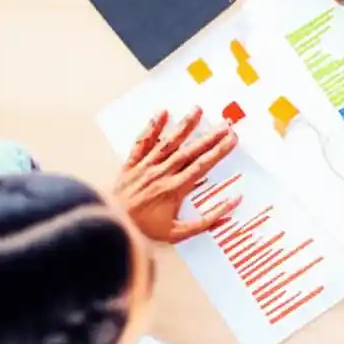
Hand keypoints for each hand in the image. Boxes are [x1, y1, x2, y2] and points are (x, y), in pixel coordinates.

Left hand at [114, 109, 240, 242]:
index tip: (232, 140)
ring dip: (184, 126)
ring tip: (197, 110)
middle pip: (190, 151)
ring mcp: (145, 167)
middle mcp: (161, 174)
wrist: (111, 225)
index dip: (219, 151)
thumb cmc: (144, 230)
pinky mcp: (131, 164)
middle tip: (225, 124)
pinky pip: (142, 143)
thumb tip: (231, 205)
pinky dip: (152, 127)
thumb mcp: (179, 233)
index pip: (202, 165)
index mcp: (174, 189)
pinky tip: (162, 113)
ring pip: (168, 142)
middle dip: (209, 137)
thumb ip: (207, 220)